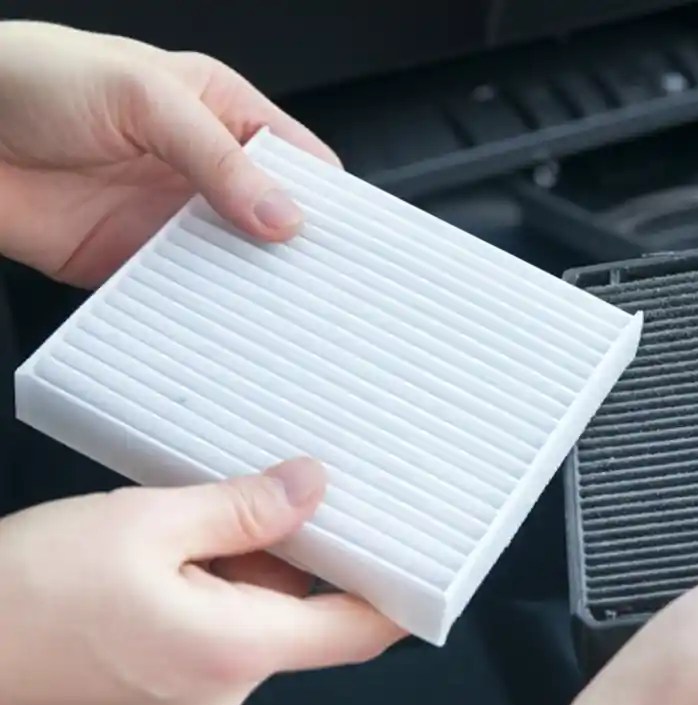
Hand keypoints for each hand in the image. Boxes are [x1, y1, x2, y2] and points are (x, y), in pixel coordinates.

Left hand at [0, 20, 337, 286]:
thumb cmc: (33, 78)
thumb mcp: (145, 97)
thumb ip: (217, 158)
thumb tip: (282, 214)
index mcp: (220, 114)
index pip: (298, 161)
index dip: (327, 198)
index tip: (348, 238)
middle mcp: (201, 170)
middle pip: (273, 221)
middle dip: (296, 252)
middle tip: (317, 281)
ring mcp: (167, 218)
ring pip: (233, 264)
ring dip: (249, 286)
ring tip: (274, 308)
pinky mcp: (130, 262)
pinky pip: (178, 295)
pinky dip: (196, 312)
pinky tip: (212, 318)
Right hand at [0, 459, 405, 704]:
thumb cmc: (27, 593)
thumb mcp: (145, 524)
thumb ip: (243, 509)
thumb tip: (313, 486)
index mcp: (236, 651)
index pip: (358, 630)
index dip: (396, 591)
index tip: (416, 551)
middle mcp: (222, 696)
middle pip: (300, 621)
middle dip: (291, 558)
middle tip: (271, 493)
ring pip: (252, 630)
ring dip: (242, 576)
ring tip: (196, 524)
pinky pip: (213, 647)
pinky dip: (209, 602)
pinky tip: (167, 562)